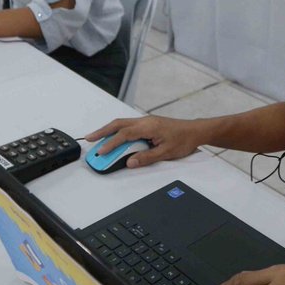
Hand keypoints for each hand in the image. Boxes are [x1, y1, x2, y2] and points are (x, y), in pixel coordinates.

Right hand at [84, 115, 205, 168]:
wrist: (195, 131)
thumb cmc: (184, 140)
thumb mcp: (166, 152)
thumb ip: (147, 157)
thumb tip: (130, 162)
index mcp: (148, 126)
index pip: (125, 134)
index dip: (111, 143)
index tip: (101, 151)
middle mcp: (145, 121)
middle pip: (118, 124)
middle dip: (102, 132)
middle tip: (89, 138)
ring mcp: (146, 121)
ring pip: (122, 124)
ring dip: (108, 130)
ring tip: (96, 138)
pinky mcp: (148, 124)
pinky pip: (129, 126)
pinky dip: (118, 131)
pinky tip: (114, 137)